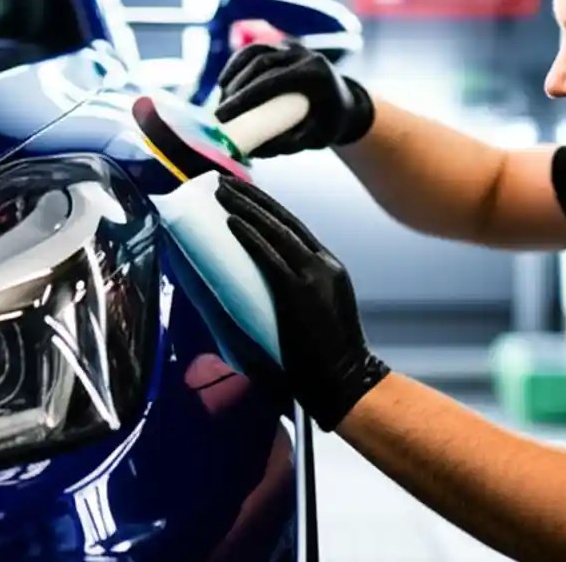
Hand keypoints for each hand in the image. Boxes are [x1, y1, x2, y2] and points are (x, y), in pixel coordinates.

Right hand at [215, 42, 374, 157]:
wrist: (346, 102)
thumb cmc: (329, 124)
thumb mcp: (314, 139)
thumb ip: (285, 144)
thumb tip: (248, 151)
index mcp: (316, 74)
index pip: (273, 82)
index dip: (244, 99)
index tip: (222, 117)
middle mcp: (305, 55)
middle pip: (261, 65)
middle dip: (235, 90)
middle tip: (218, 115)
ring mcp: (293, 48)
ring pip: (254, 53)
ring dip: (233, 76)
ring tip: (222, 101)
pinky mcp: (283, 47)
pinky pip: (254, 50)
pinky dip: (236, 65)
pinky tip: (224, 83)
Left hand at [215, 175, 389, 430]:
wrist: (345, 383)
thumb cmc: (324, 361)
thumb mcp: (313, 316)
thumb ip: (290, 297)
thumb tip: (249, 291)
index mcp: (328, 267)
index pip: (294, 227)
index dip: (267, 207)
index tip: (244, 193)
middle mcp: (322, 264)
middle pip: (283, 220)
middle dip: (252, 198)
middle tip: (224, 182)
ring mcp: (312, 275)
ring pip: (274, 230)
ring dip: (245, 208)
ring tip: (220, 193)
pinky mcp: (297, 291)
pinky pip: (268, 254)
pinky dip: (249, 235)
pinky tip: (231, 221)